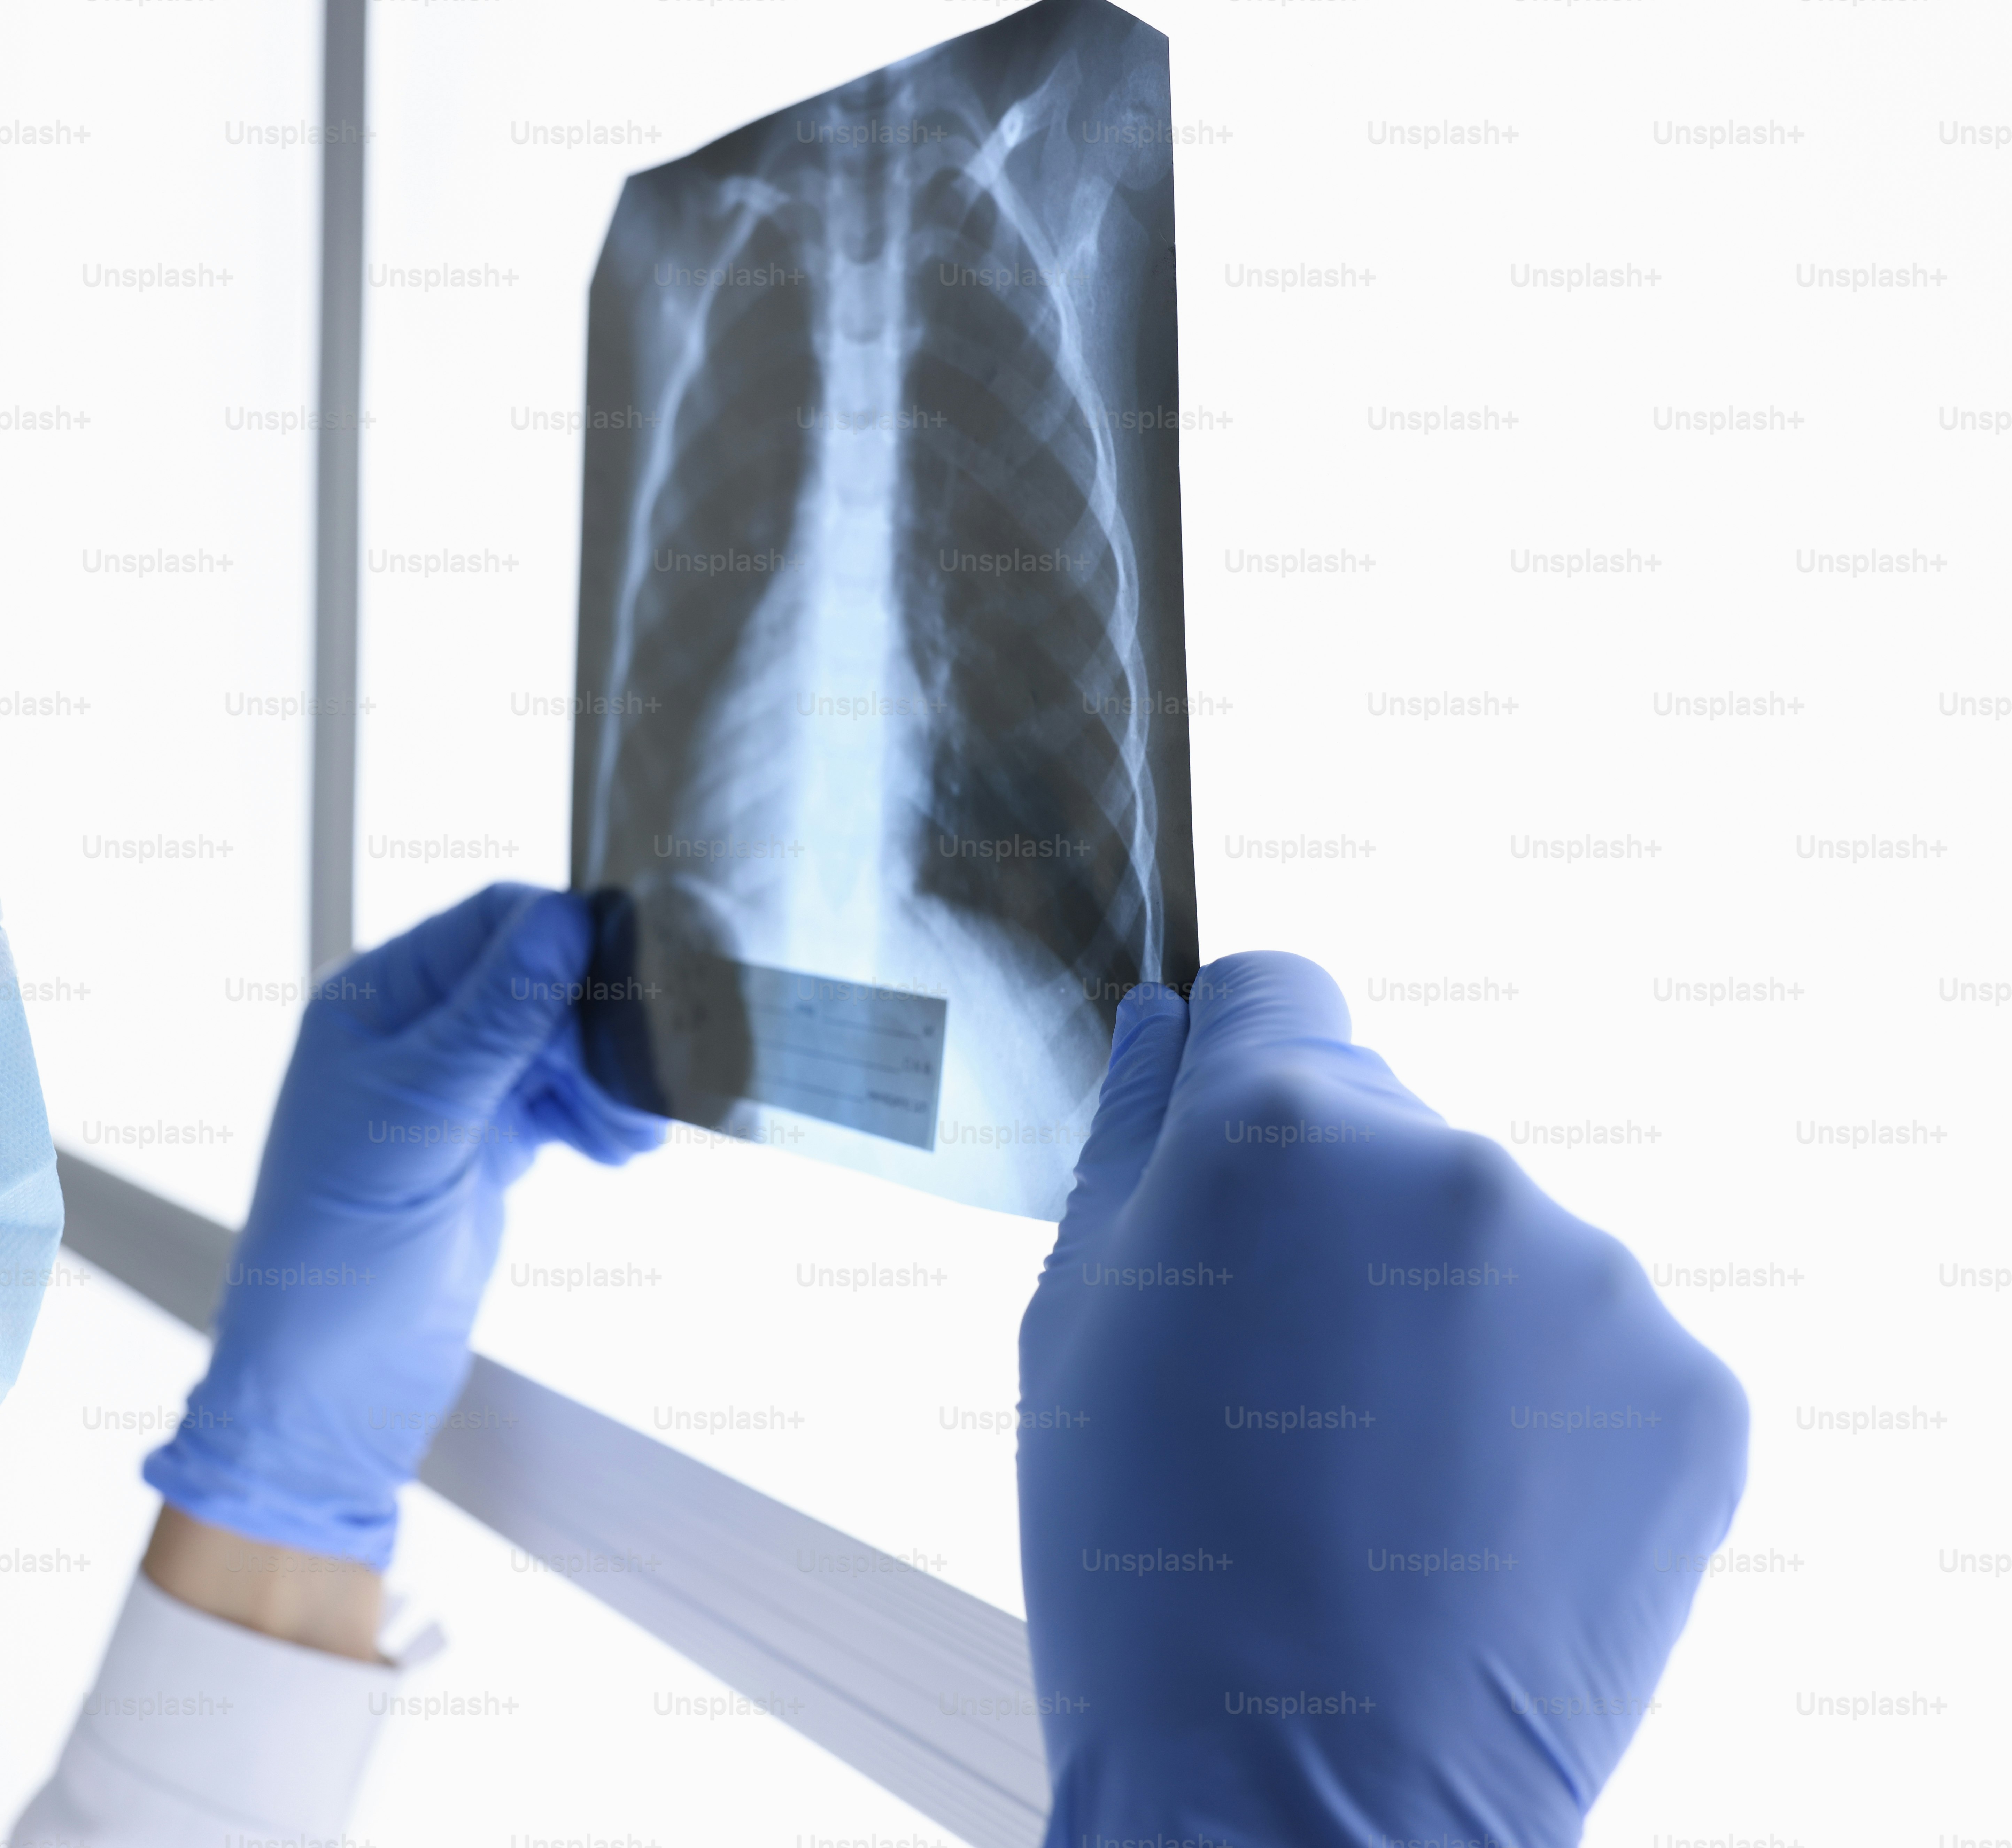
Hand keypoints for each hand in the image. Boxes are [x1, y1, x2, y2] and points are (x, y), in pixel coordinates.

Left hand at [144, 884, 661, 1568]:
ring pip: (554, 1043)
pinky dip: (594, 1116)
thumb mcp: (422, 1119)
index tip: (629, 982)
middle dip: (593, 1022)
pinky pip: (556, 1100)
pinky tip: (618, 1149)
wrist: (332, 1384)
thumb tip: (563, 920)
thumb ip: (496, 1020)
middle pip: (533, 979)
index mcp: (371, 1001)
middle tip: (639, 1079)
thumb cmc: (339, 1252)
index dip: (564, 938)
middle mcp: (409, 1033)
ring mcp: (448, 1090)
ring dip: (603, 1077)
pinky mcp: (483, 1144)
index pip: (488, 922)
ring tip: (631, 1135)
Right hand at [1018, 953, 1746, 1847]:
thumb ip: (1128, 1146)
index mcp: (1282, 1128)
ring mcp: (1592, 1280)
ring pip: (1498, 1250)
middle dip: (1336, 1224)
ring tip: (1376, 1477)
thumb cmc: (1149, 1567)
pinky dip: (1544, 1421)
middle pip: (1390, 1133)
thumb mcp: (1075, 1328)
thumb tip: (1168, 1031)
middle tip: (1283, 1389)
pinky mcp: (1686, 1392)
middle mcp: (1453, 1165)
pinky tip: (1470, 1518)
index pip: (1281, 994)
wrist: (1298, 1797)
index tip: (1237, 1178)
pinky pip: (1600, 1359)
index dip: (1241, 1075)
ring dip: (1445, 1325)